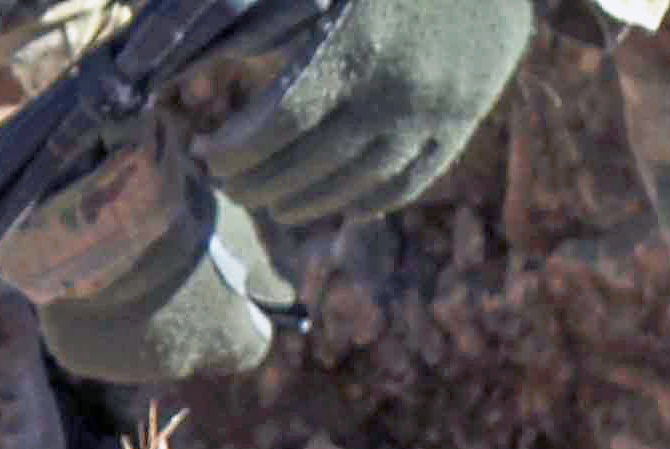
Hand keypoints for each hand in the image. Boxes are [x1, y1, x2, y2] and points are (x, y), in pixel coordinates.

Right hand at [34, 193, 279, 383]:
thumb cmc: (179, 217)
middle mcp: (181, 363)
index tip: (233, 289)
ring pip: (141, 346)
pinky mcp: (82, 358)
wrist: (98, 220)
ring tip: (121, 267)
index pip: (251, 344)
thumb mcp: (237, 232)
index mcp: (227, 337)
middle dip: (185, 314)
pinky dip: (95, 315)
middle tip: (167, 265)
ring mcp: (127, 366)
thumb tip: (280, 298)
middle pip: (192, 347)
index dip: (242, 316)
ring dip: (138, 316)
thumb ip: (260, 271)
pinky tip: (87, 279)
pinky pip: (96, 339)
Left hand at [200, 0, 531, 226]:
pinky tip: (343, 207)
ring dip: (306, 202)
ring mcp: (432, 112)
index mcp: (357, 44)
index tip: (206, 152)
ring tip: (273, 204)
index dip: (236, 148)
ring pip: (356, 184)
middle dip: (258, 182)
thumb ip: (281, 14)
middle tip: (226, 186)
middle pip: (310, 163)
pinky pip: (410, 181)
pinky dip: (371, 202)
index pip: (279, 121)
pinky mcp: (462, 120)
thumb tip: (222, 40)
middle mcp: (394, 89)